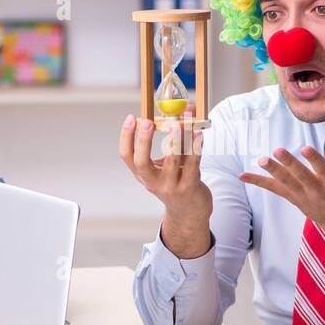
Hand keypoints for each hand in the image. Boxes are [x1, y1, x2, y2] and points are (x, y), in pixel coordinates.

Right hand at [119, 115, 212, 257]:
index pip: (127, 156)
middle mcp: (153, 182)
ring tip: (179, 123)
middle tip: (148, 122)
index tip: (131, 118)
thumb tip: (182, 111)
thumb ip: (171, 143)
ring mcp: (171, 187)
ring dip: (175, 140)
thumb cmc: (176, 184)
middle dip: (144, 142)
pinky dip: (196, 148)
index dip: (126, 137)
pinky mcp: (189, 188)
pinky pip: (193, 165)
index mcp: (143, 175)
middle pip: (142, 163)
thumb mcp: (165, 168)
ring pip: (172, 161)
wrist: (189, 213)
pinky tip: (198, 134)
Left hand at [238, 122, 324, 272]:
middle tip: (277, 152)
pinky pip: (274, 189)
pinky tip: (243, 175)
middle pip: (301, 175)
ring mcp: (303, 195)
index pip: (322, 168)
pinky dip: (259, 181)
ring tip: (260, 159)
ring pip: (286, 182)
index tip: (305, 150)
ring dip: (272, 171)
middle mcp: (316, 189)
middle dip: (289, 165)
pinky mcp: (293, 198)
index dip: (313, 160)